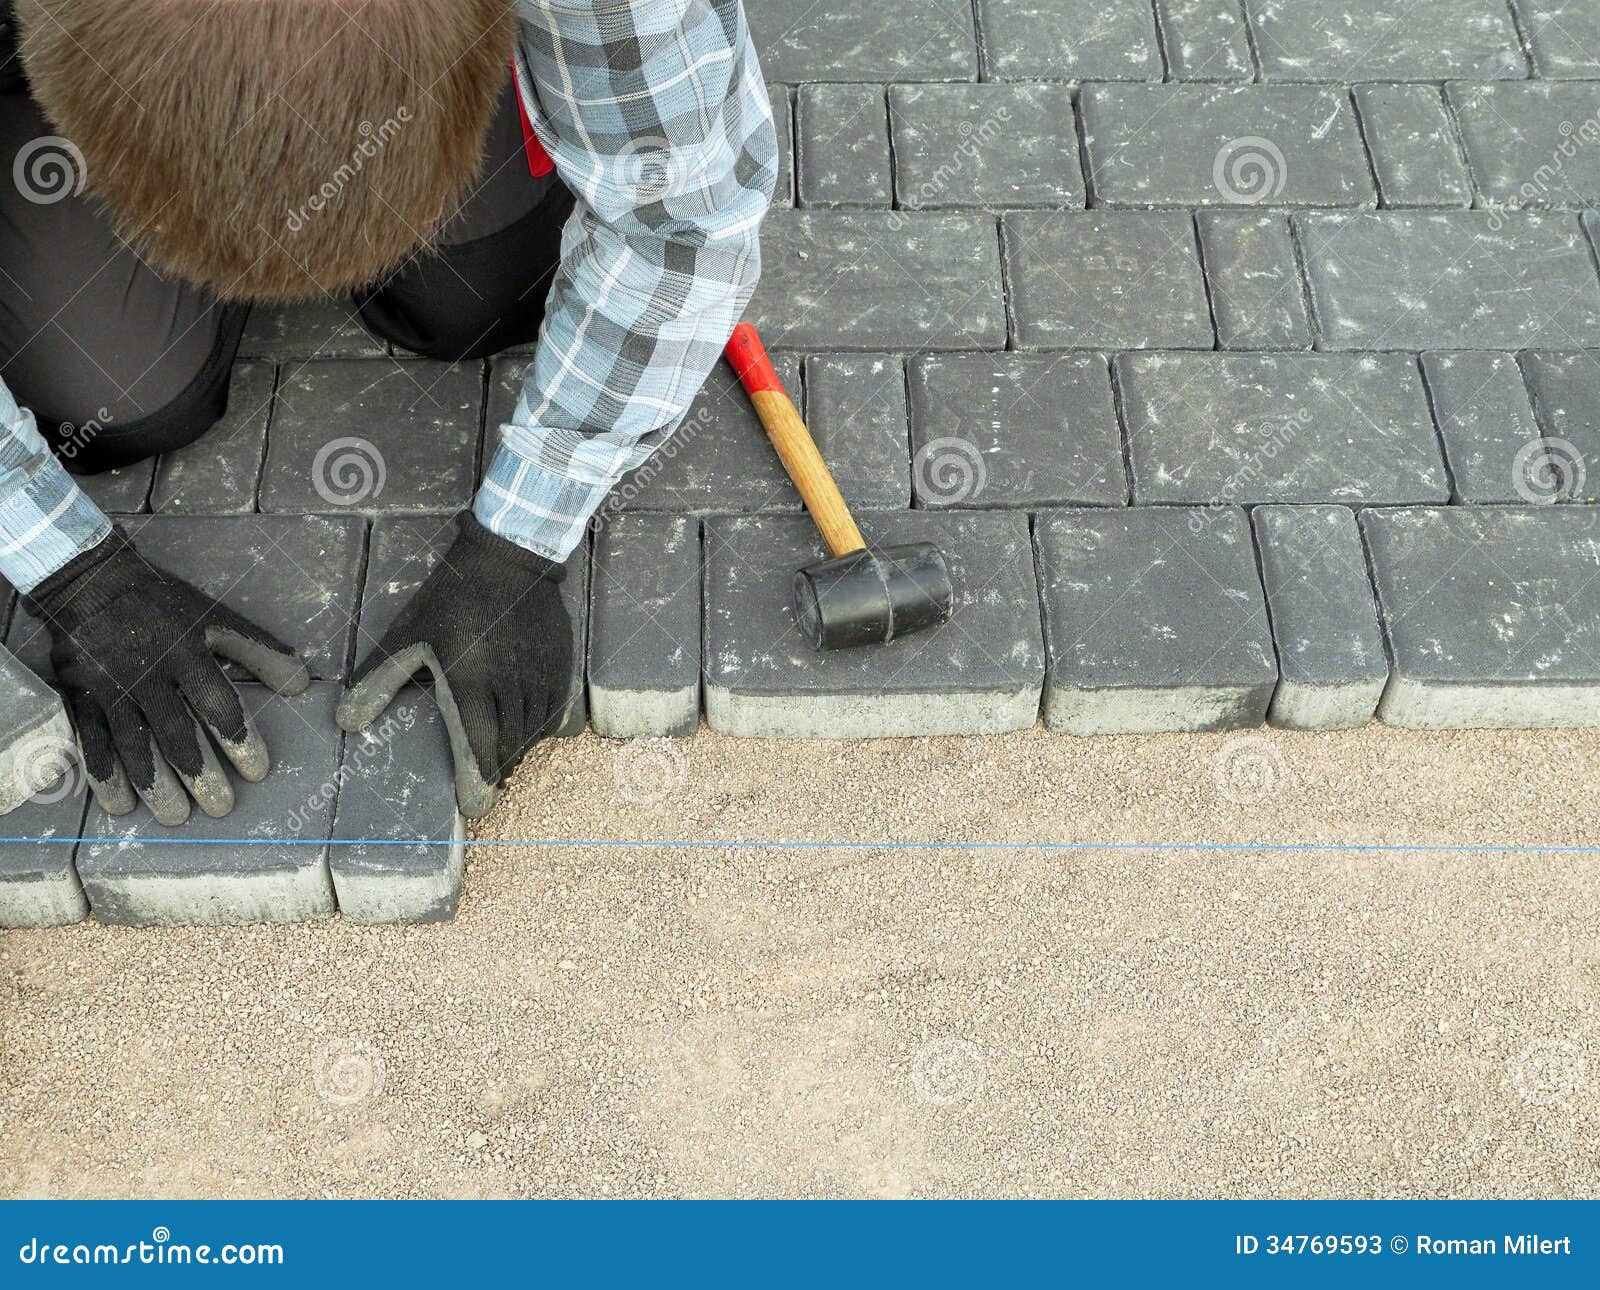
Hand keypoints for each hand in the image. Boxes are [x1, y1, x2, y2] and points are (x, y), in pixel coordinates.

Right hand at [23, 529, 310, 824]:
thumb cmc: (163, 604)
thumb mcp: (216, 617)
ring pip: (135, 746)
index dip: (240, 740)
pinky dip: (105, 776)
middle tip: (221, 807)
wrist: (91, 581)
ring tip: (176, 816)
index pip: (218, 705)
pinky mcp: (80, 696)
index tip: (258, 772)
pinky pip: (90, 742)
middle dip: (201, 774)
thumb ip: (259, 651)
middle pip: (177, 733)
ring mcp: (111, 689)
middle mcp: (149, 675)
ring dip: (156, 785)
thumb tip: (302, 683)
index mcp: (187, 653)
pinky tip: (121, 805)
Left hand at [335, 512, 572, 818]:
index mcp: (471, 683)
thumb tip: (345, 722)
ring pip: (533, 732)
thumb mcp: (409, 636)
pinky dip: (541, 729)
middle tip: (487, 783)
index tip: (476, 807)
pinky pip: (555, 712)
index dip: (478, 781)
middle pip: (509, 746)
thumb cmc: (452, 600)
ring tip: (506, 760)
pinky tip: (528, 729)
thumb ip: (380, 680)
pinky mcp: (561, 667)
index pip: (480, 747)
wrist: (508, 560)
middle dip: (498, 769)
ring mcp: (540, 677)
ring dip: (519, 751)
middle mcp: (510, 687)